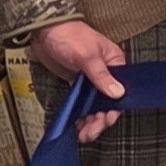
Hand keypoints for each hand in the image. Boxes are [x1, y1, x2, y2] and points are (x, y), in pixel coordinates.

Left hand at [27, 19, 126, 143]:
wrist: (44, 30)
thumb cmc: (69, 36)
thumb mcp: (87, 56)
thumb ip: (101, 76)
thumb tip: (118, 94)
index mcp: (115, 63)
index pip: (121, 91)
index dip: (114, 109)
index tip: (106, 121)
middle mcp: (106, 73)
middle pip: (108, 103)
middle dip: (100, 120)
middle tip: (90, 133)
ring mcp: (90, 80)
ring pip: (95, 106)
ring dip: (90, 121)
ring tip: (83, 135)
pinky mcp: (77, 83)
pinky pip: (83, 103)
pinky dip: (81, 115)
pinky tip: (77, 125)